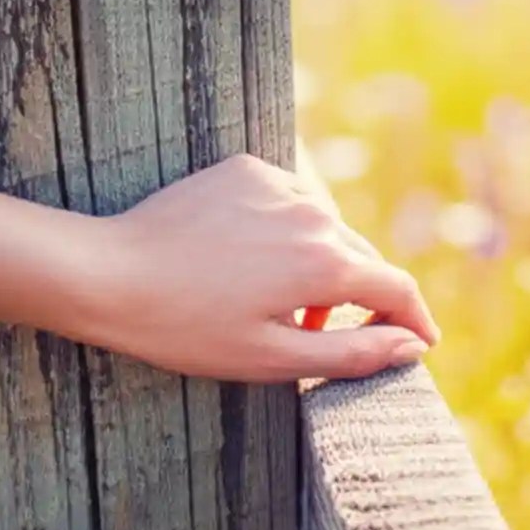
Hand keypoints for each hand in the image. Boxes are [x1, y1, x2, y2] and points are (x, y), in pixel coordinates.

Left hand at [77, 154, 440, 382]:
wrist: (108, 274)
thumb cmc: (187, 329)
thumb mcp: (273, 358)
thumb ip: (352, 353)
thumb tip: (411, 347)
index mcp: (325, 264)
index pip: (396, 289)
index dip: (414, 321)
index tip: (421, 343)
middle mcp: (312, 214)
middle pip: (362, 260)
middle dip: (360, 301)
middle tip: (333, 336)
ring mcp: (279, 186)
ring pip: (326, 230)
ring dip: (320, 268)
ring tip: (281, 307)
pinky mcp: (246, 171)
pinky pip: (290, 204)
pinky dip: (287, 234)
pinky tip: (251, 263)